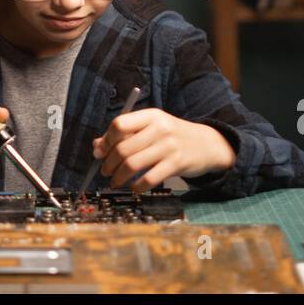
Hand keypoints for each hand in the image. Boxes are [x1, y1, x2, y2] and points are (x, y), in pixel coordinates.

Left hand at [93, 108, 235, 191]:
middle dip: (109, 163)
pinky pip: (149, 178)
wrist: (207, 144)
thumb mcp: (151, 128)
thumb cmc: (172, 136)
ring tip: (114, 181)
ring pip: (133, 164)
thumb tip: (96, 148)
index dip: (106, 140)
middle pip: (123, 148)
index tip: (100, 152)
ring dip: (118, 177)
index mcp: (150, 116)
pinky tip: (133, 188)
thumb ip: (125, 135)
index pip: (120, 124)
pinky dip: (136, 186)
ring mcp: (169, 146)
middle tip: (105, 171)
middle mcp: (159, 128)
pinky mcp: (176, 164)